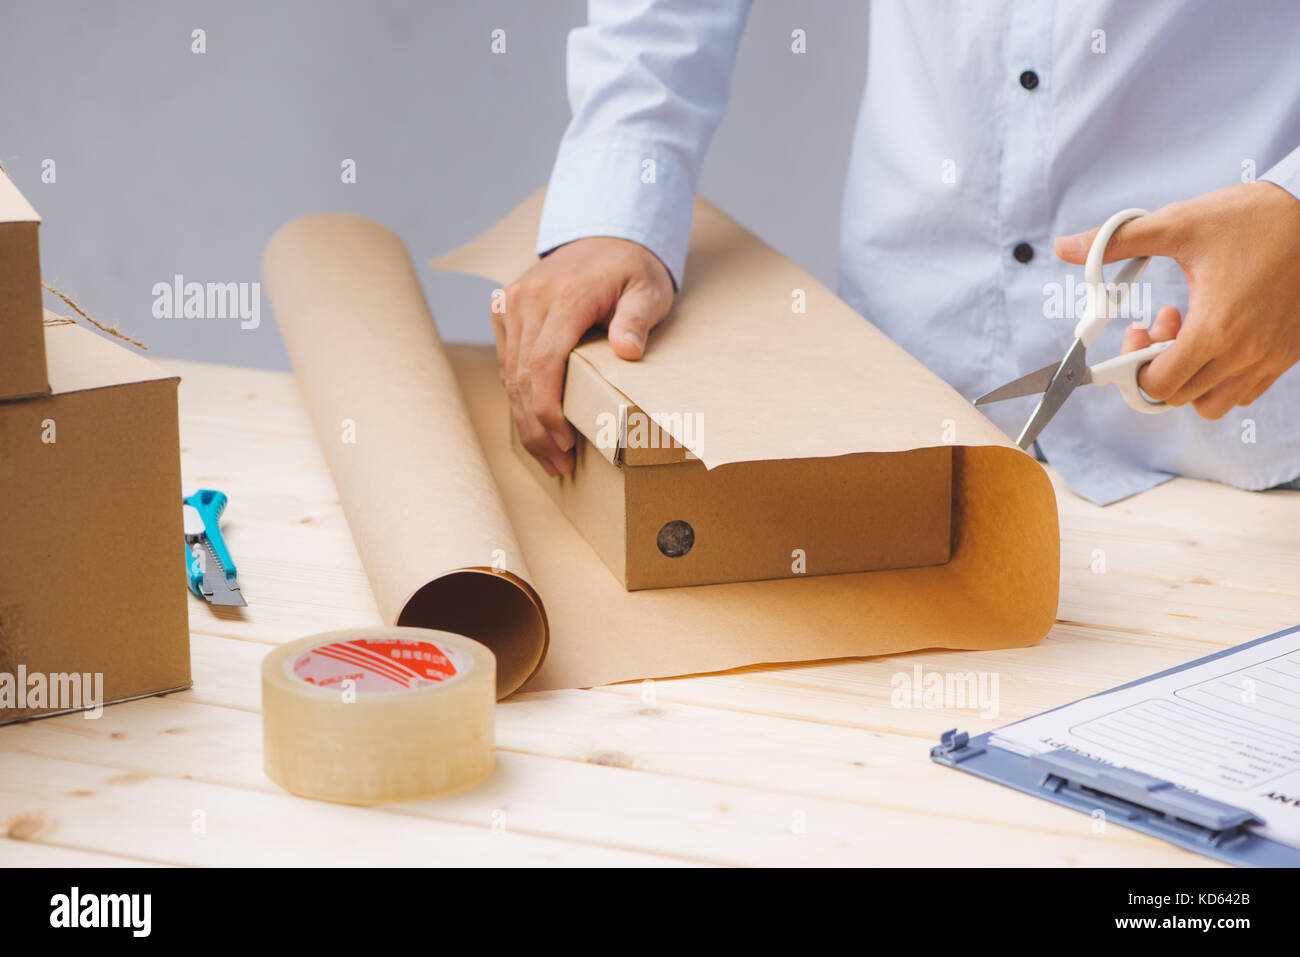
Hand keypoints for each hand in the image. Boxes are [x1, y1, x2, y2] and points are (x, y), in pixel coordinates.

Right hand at [493, 237, 673, 474]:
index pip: (543, 364)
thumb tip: (629, 352)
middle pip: (522, 377)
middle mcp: (529, 299)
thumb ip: (638, 318)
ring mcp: (513, 301)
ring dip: (524, 418)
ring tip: (546, 455)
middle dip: (537, 428)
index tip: (565, 444)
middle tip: (558, 466)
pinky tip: (533, 422)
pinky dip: (518, 394)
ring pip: (509, 373)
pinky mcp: (506, 306)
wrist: (605, 231)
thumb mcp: (650, 289)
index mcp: (563, 298)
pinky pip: (507, 359)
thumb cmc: (632, 267)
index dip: (548, 411)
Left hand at [1053, 182, 1299, 418]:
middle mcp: (1246, 353)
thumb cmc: (1252, 217)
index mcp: (1215, 329)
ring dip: (1192, 378)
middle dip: (1159, 365)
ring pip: (1215, 402)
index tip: (1138, 330)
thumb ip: (1115, 242)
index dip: (1134, 366)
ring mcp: (1272, 357)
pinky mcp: (1290, 353)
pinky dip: (1224, 377)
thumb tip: (1064, 247)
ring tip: (1194, 330)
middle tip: (1163, 321)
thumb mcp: (1178, 224)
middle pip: (1181, 397)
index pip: (1159, 385)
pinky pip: (1247, 390)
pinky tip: (1221, 335)